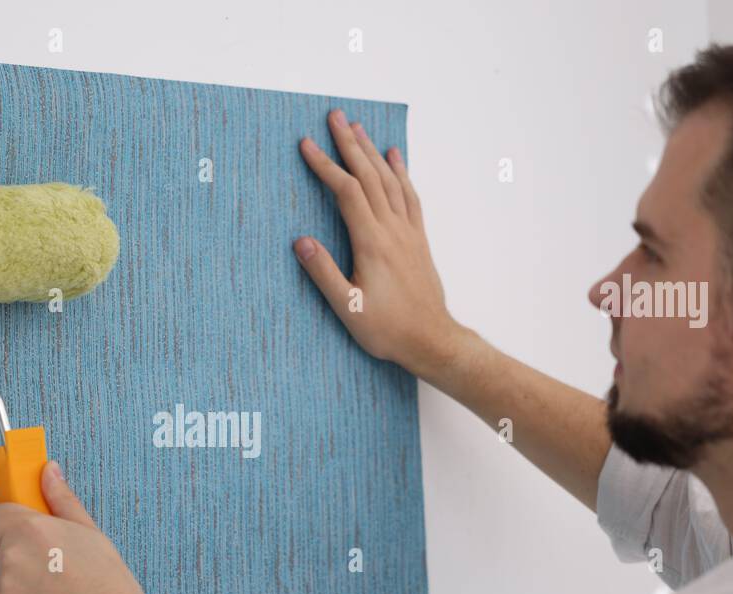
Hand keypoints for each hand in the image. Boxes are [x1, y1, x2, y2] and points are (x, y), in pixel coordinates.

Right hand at [295, 109, 462, 380]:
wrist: (431, 339)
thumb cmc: (387, 329)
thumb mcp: (347, 307)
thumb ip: (323, 273)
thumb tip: (301, 241)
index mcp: (372, 242)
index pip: (345, 192)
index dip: (325, 165)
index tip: (306, 144)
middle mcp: (392, 230)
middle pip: (369, 175)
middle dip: (349, 144)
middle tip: (335, 116)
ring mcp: (408, 232)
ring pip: (389, 180)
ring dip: (372, 152)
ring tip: (359, 128)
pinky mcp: (418, 239)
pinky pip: (410, 195)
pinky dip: (400, 172)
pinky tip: (394, 158)